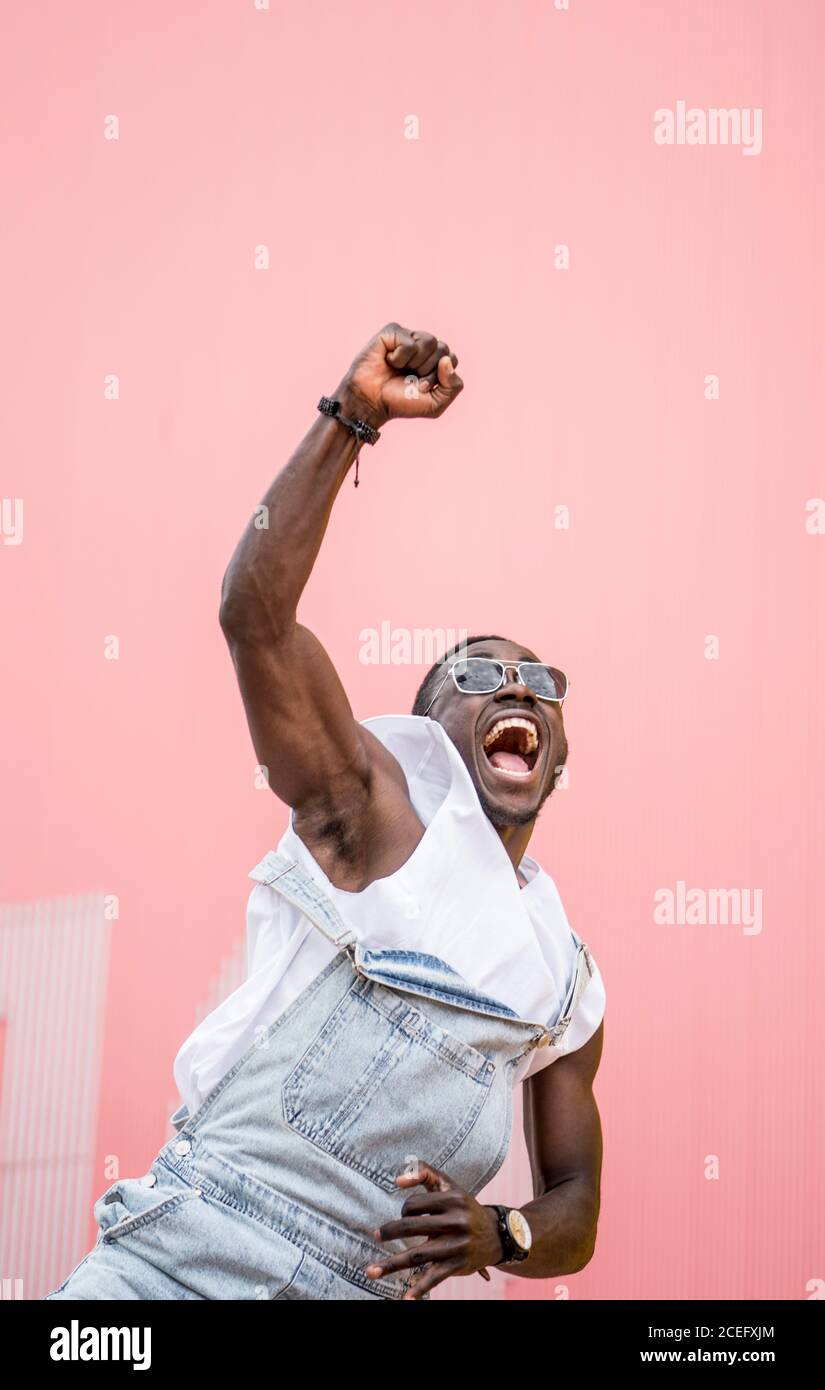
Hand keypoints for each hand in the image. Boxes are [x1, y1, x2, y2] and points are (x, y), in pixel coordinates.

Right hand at [335, 322, 463, 429]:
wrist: (371, 402)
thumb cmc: (401, 402)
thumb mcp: (435, 404)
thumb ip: (453, 386)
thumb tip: (446, 360)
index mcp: (435, 359)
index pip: (451, 358)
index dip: (439, 376)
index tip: (422, 388)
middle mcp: (423, 345)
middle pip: (443, 348)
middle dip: (427, 370)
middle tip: (410, 379)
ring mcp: (408, 336)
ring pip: (429, 341)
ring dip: (414, 362)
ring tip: (399, 368)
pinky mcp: (392, 331)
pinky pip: (409, 342)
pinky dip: (400, 357)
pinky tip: (388, 360)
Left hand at [365, 1160, 503, 1299]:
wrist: (495, 1234)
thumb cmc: (463, 1206)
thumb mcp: (448, 1184)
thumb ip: (423, 1172)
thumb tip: (397, 1180)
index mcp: (452, 1199)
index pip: (414, 1205)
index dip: (405, 1210)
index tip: (408, 1215)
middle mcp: (456, 1221)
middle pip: (412, 1227)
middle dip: (390, 1232)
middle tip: (377, 1236)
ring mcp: (457, 1245)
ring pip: (417, 1255)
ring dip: (392, 1264)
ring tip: (371, 1272)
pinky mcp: (458, 1265)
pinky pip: (435, 1277)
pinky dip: (419, 1289)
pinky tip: (406, 1299)